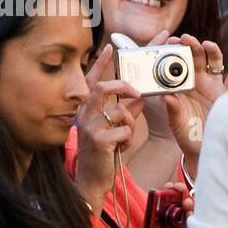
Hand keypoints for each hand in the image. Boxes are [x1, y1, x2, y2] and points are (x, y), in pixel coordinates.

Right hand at [72, 44, 143, 204]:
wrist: (92, 181)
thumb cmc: (103, 154)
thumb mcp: (114, 129)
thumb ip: (126, 112)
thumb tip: (141, 98)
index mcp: (89, 109)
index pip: (94, 80)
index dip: (101, 63)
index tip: (111, 47)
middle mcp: (85, 114)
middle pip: (104, 87)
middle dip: (124, 86)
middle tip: (138, 91)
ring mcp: (90, 126)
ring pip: (120, 111)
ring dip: (129, 123)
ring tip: (124, 137)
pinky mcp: (98, 140)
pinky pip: (124, 130)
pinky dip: (128, 138)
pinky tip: (120, 148)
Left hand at [159, 34, 227, 159]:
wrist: (202, 148)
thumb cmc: (186, 134)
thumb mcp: (176, 122)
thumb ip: (173, 109)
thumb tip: (167, 97)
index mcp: (182, 85)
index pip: (178, 63)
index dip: (175, 51)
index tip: (170, 42)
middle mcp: (198, 81)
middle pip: (196, 57)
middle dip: (191, 46)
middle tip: (185, 38)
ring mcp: (214, 86)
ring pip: (215, 62)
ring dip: (212, 51)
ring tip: (207, 45)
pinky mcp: (227, 94)